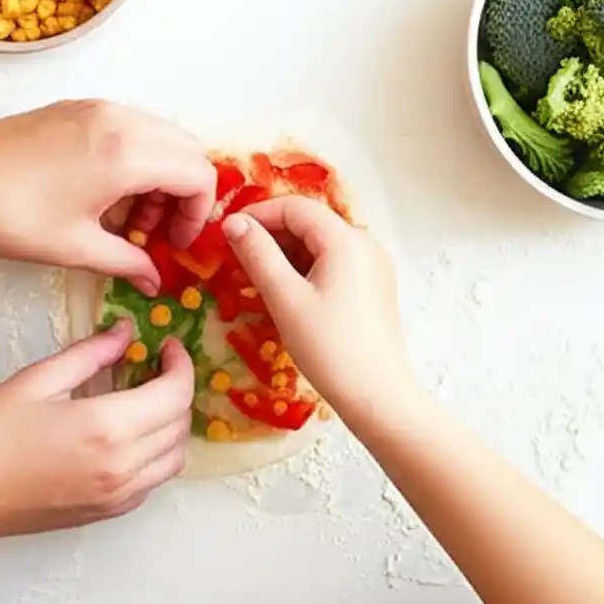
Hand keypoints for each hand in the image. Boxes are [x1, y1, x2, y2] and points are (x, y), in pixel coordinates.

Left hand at [0, 100, 215, 295]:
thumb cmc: (9, 217)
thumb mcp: (74, 247)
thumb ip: (126, 261)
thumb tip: (154, 279)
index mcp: (125, 153)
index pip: (199, 174)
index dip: (197, 215)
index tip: (172, 245)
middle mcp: (120, 119)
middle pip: (187, 149)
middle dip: (183, 193)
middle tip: (155, 232)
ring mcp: (98, 108)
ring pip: (161, 136)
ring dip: (160, 176)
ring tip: (128, 218)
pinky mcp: (77, 108)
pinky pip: (130, 128)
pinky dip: (135, 159)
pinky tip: (105, 195)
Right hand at [0, 320, 192, 547]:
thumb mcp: (37, 380)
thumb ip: (90, 354)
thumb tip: (125, 333)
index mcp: (106, 428)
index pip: (175, 394)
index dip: (180, 364)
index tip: (168, 346)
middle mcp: (122, 467)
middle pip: (181, 426)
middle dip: (178, 390)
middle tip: (156, 367)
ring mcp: (116, 496)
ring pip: (175, 458)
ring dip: (173, 425)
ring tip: (148, 399)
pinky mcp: (106, 513)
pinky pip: (152, 482)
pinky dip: (157, 455)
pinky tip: (130, 435)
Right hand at [221, 196, 418, 420]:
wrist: (377, 395)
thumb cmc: (328, 347)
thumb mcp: (285, 298)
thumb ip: (258, 254)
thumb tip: (233, 222)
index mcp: (346, 240)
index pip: (295, 208)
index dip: (258, 214)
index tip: (227, 232)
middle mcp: (365, 244)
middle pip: (310, 223)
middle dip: (271, 235)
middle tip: (236, 257)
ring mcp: (373, 266)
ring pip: (320, 244)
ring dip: (286, 254)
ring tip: (255, 278)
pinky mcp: (373, 287)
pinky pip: (334, 264)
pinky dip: (305, 269)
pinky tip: (285, 292)